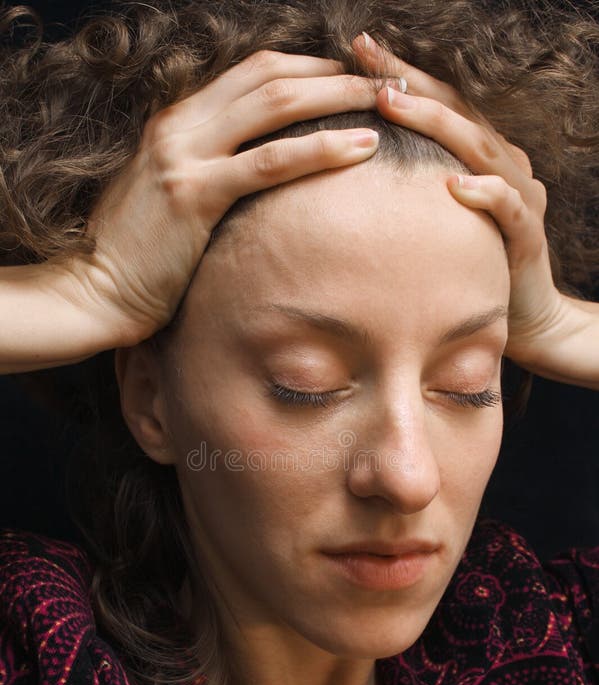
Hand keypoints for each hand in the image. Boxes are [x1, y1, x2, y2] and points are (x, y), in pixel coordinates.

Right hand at [72, 51, 383, 345]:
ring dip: (338, 97)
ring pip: (275, 106)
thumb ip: (206, 170)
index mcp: (175, 120)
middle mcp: (179, 125)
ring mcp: (184, 155)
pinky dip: (322, 149)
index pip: (251, 72)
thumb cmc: (138, 255)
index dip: (306, 68)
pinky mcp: (195, 193)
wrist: (96, 290)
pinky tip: (362, 148)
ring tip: (387, 102)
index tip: (349, 79)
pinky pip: (271, 162)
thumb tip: (254, 173)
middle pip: (269, 75)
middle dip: (332, 72)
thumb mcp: (169, 196)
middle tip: (383, 80)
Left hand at [351, 32, 567, 372]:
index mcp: (479, 156)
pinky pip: (508, 206)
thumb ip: (408, 192)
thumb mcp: (431, 222)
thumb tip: (347, 172)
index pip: (438, 104)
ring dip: (437, 124)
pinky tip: (454, 184)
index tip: (355, 51)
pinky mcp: (528, 233)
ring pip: (479, 147)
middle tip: (365, 59)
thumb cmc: (464, 269)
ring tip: (392, 106)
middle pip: (456, 111)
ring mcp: (519, 195)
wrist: (525, 317)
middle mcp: (502, 164)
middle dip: (409, 83)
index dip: (400, 76)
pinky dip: (484, 193)